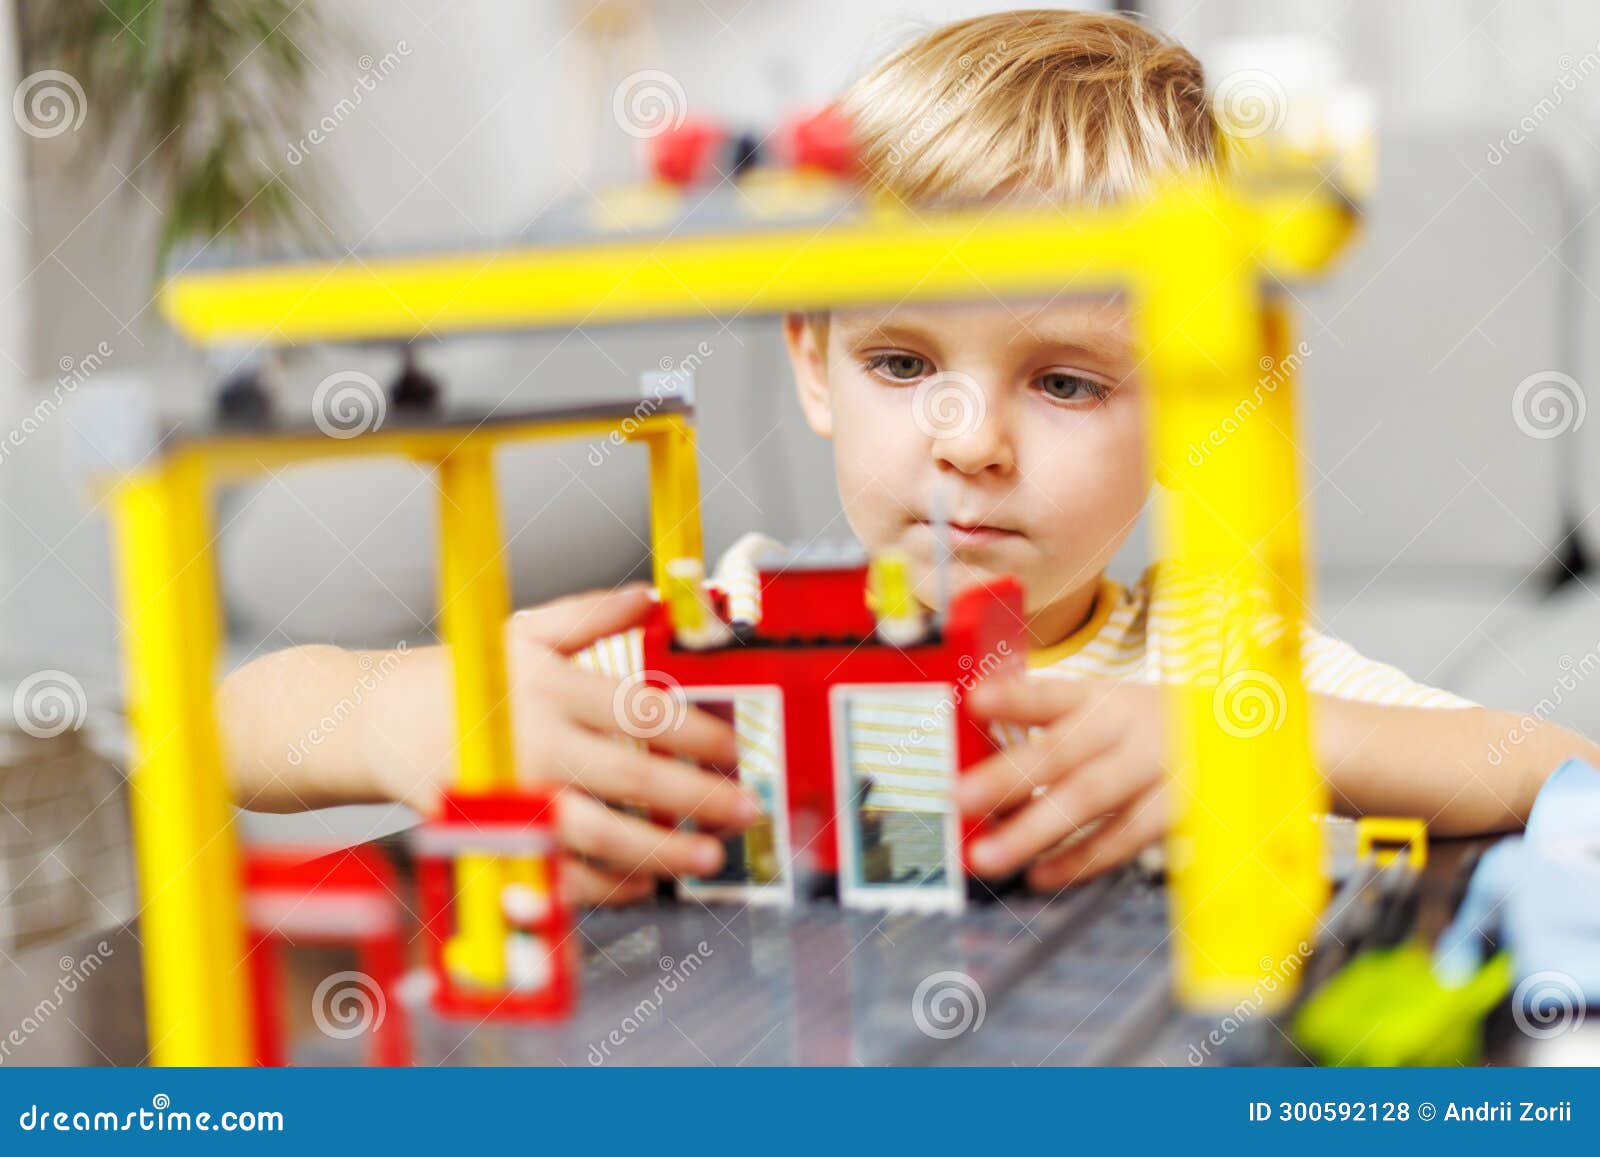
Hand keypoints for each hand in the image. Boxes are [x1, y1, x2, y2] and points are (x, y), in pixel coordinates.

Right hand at [370, 583, 757, 905]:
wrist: (381, 723)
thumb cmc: (467, 677)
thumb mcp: (527, 633)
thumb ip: (591, 614)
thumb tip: (652, 596)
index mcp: (550, 688)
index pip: (642, 712)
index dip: (700, 732)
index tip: (737, 748)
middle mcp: (534, 744)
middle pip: (632, 777)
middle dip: (699, 797)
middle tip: (747, 809)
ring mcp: (514, 798)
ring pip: (597, 834)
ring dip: (660, 850)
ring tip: (708, 856)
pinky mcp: (494, 838)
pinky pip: (556, 873)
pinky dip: (604, 885)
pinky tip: (645, 882)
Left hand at [956, 676, 1168, 891]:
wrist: (1226, 737)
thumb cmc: (1138, 729)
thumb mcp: (1101, 710)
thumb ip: (1043, 729)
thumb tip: (971, 753)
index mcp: (1101, 697)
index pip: (1051, 694)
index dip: (1014, 698)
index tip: (973, 702)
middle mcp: (1127, 728)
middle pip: (1063, 751)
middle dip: (1007, 777)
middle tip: (959, 797)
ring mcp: (1154, 770)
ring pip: (1090, 799)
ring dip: (1033, 831)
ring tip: (987, 857)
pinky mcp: (1174, 809)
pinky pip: (1121, 840)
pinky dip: (1077, 861)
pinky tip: (1037, 875)